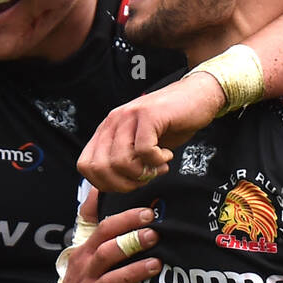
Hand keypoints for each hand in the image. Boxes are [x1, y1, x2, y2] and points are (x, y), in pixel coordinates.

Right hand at [60, 188, 160, 282]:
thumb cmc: (81, 280)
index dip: (125, 220)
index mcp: (85, 253)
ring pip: (111, 281)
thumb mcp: (81, 250)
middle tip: (154, 235)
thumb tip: (97, 188)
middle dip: (130, 242)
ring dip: (134, 271)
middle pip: (106, 252)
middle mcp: (86, 272)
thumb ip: (90, 219)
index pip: (103, 231)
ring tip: (156, 264)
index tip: (147, 213)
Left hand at [77, 71, 224, 191]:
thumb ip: (123, 160)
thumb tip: (113, 186)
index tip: (127, 183)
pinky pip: (145, 150)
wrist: (196, 97)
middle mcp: (113, 121)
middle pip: (101, 167)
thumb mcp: (139, 144)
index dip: (104, 183)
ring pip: (121, 161)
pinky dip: (157, 161)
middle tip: (144, 178)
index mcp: (107, 130)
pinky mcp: (149, 115)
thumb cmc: (170, 124)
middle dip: (124, 183)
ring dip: (142, 172)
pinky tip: (166, 155)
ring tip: (158, 166)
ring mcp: (130, 116)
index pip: (85, 165)